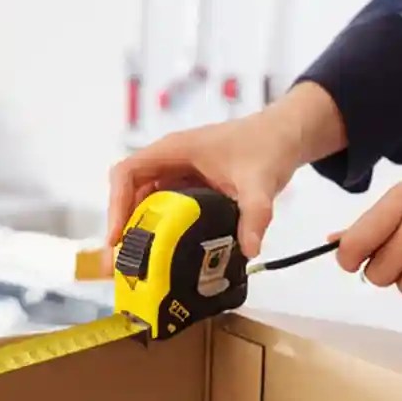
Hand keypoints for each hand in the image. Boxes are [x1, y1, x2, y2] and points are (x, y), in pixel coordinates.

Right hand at [106, 81, 346, 258]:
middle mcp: (168, 161)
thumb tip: (249, 249)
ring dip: (138, 232)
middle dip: (123, 227)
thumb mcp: (261, 181)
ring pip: (144, 204)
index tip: (117, 237)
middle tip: (122, 262)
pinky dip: (158, 232)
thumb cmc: (267, 145)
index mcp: (174, 150)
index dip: (116, 205)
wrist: (285, 136)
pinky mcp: (188, 189)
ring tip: (137, 264)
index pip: (127, 173)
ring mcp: (177, 175)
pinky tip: (163, 255)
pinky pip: (163, 210)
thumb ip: (255, 214)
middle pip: (129, 193)